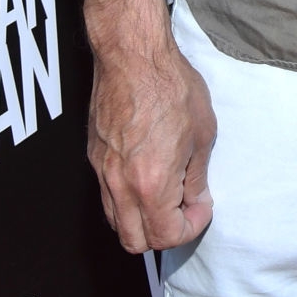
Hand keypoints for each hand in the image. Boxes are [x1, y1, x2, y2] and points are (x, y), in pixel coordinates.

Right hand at [88, 40, 216, 251]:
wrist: (132, 55)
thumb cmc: (169, 85)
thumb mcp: (202, 133)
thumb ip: (197, 176)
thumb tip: (196, 199)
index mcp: (151, 183)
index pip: (165, 236)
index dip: (191, 227)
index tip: (201, 207)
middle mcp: (120, 184)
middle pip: (134, 242)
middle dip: (163, 234)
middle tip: (184, 208)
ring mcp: (102, 172)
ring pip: (116, 222)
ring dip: (142, 220)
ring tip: (167, 193)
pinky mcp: (94, 157)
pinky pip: (107, 196)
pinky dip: (127, 200)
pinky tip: (147, 177)